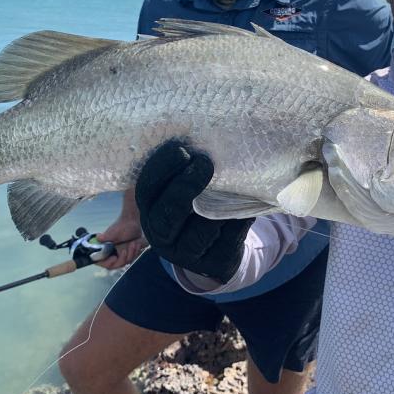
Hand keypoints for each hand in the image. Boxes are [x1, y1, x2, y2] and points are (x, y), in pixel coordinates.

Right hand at [95, 191, 147, 269]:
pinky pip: (132, 258)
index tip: (114, 257)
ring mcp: (120, 253)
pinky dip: (135, 251)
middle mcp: (111, 252)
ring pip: (125, 262)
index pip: (101, 262)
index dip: (107, 263)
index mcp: (104, 248)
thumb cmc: (122, 225)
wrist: (133, 222)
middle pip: (115, 265)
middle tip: (125, 250)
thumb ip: (106, 236)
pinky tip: (137, 242)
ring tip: (133, 243)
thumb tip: (98, 237)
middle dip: (122, 259)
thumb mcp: (114, 232)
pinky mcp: (128, 253)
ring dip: (131, 253)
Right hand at [135, 139, 253, 283]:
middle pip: (168, 214)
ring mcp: (186, 256)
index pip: (146, 190)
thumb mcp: (178, 185)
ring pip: (201, 231)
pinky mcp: (214, 265)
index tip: (181, 149)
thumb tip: (180, 128)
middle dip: (185, 187)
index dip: (161, 169)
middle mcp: (161, 237)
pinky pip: (229, 241)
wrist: (215, 245)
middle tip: (204, 162)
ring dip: (217, 205)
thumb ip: (174, 167)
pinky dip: (239, 220)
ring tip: (229, 183)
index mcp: (148, 212)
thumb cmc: (195, 203)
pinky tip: (247, 204)